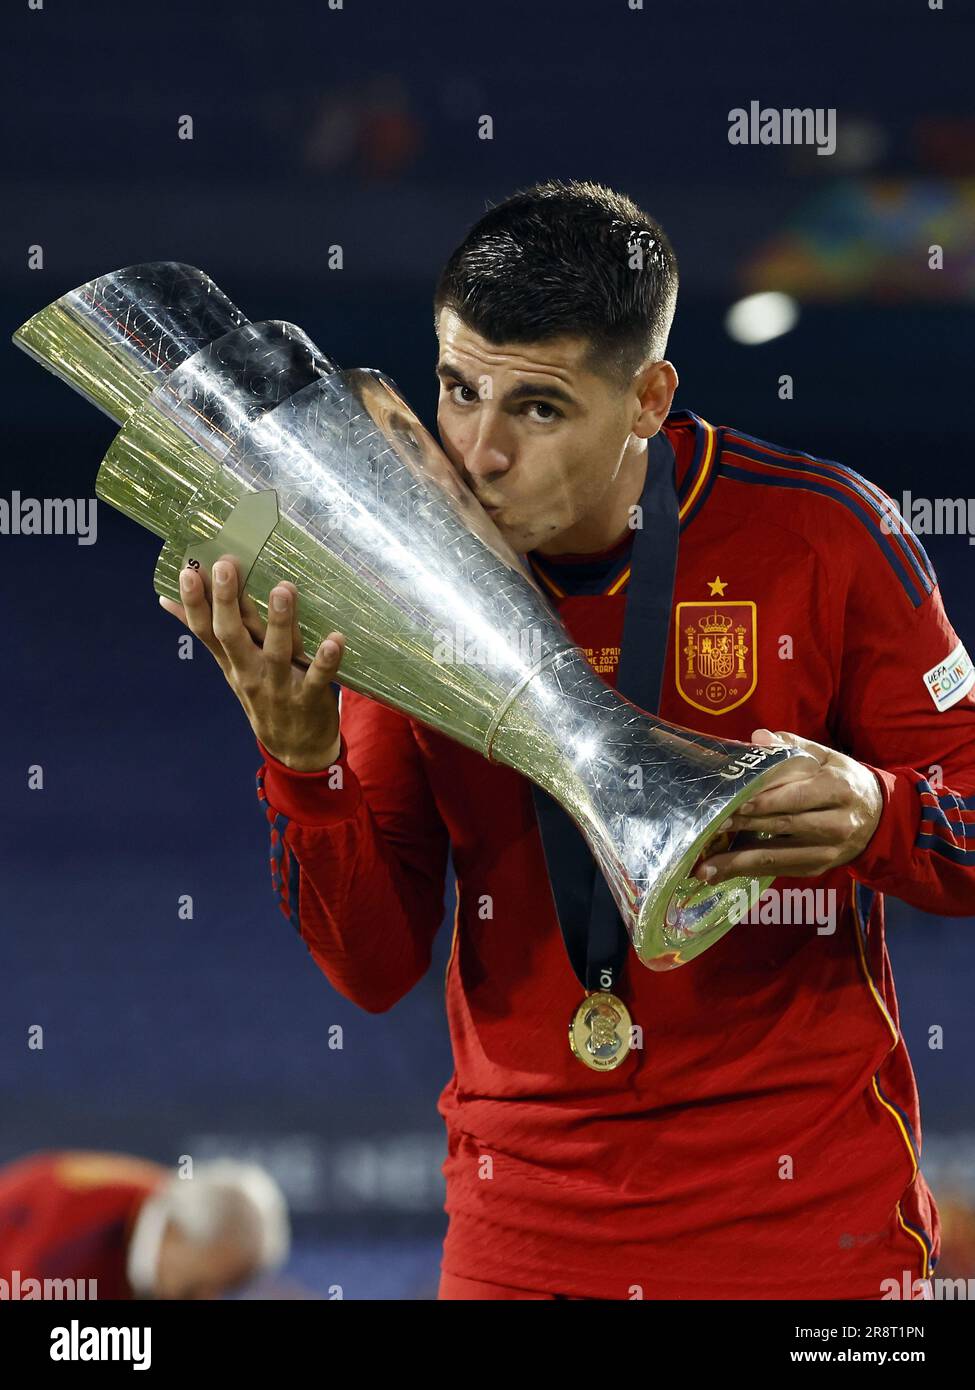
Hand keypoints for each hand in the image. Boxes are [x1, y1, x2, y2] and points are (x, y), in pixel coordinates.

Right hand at [158, 553, 345, 771]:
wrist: (295, 751)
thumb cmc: (262, 696)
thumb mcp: (230, 668)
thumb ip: (207, 634)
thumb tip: (166, 599)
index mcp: (232, 662)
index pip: (206, 630)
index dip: (195, 602)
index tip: (188, 571)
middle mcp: (250, 671)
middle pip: (233, 635)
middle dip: (228, 601)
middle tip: (226, 565)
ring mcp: (280, 685)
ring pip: (277, 651)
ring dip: (280, 621)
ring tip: (283, 589)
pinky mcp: (310, 697)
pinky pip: (319, 676)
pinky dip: (327, 659)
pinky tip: (335, 639)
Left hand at [693, 728, 883, 882]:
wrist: (879, 817)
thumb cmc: (842, 780)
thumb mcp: (826, 757)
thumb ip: (792, 746)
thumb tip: (758, 737)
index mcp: (838, 788)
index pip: (796, 796)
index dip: (764, 801)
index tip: (733, 804)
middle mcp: (837, 823)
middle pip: (785, 826)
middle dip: (745, 828)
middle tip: (709, 829)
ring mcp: (829, 850)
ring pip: (780, 857)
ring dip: (740, 862)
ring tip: (705, 867)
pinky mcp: (819, 867)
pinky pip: (781, 870)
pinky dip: (750, 872)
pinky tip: (722, 873)